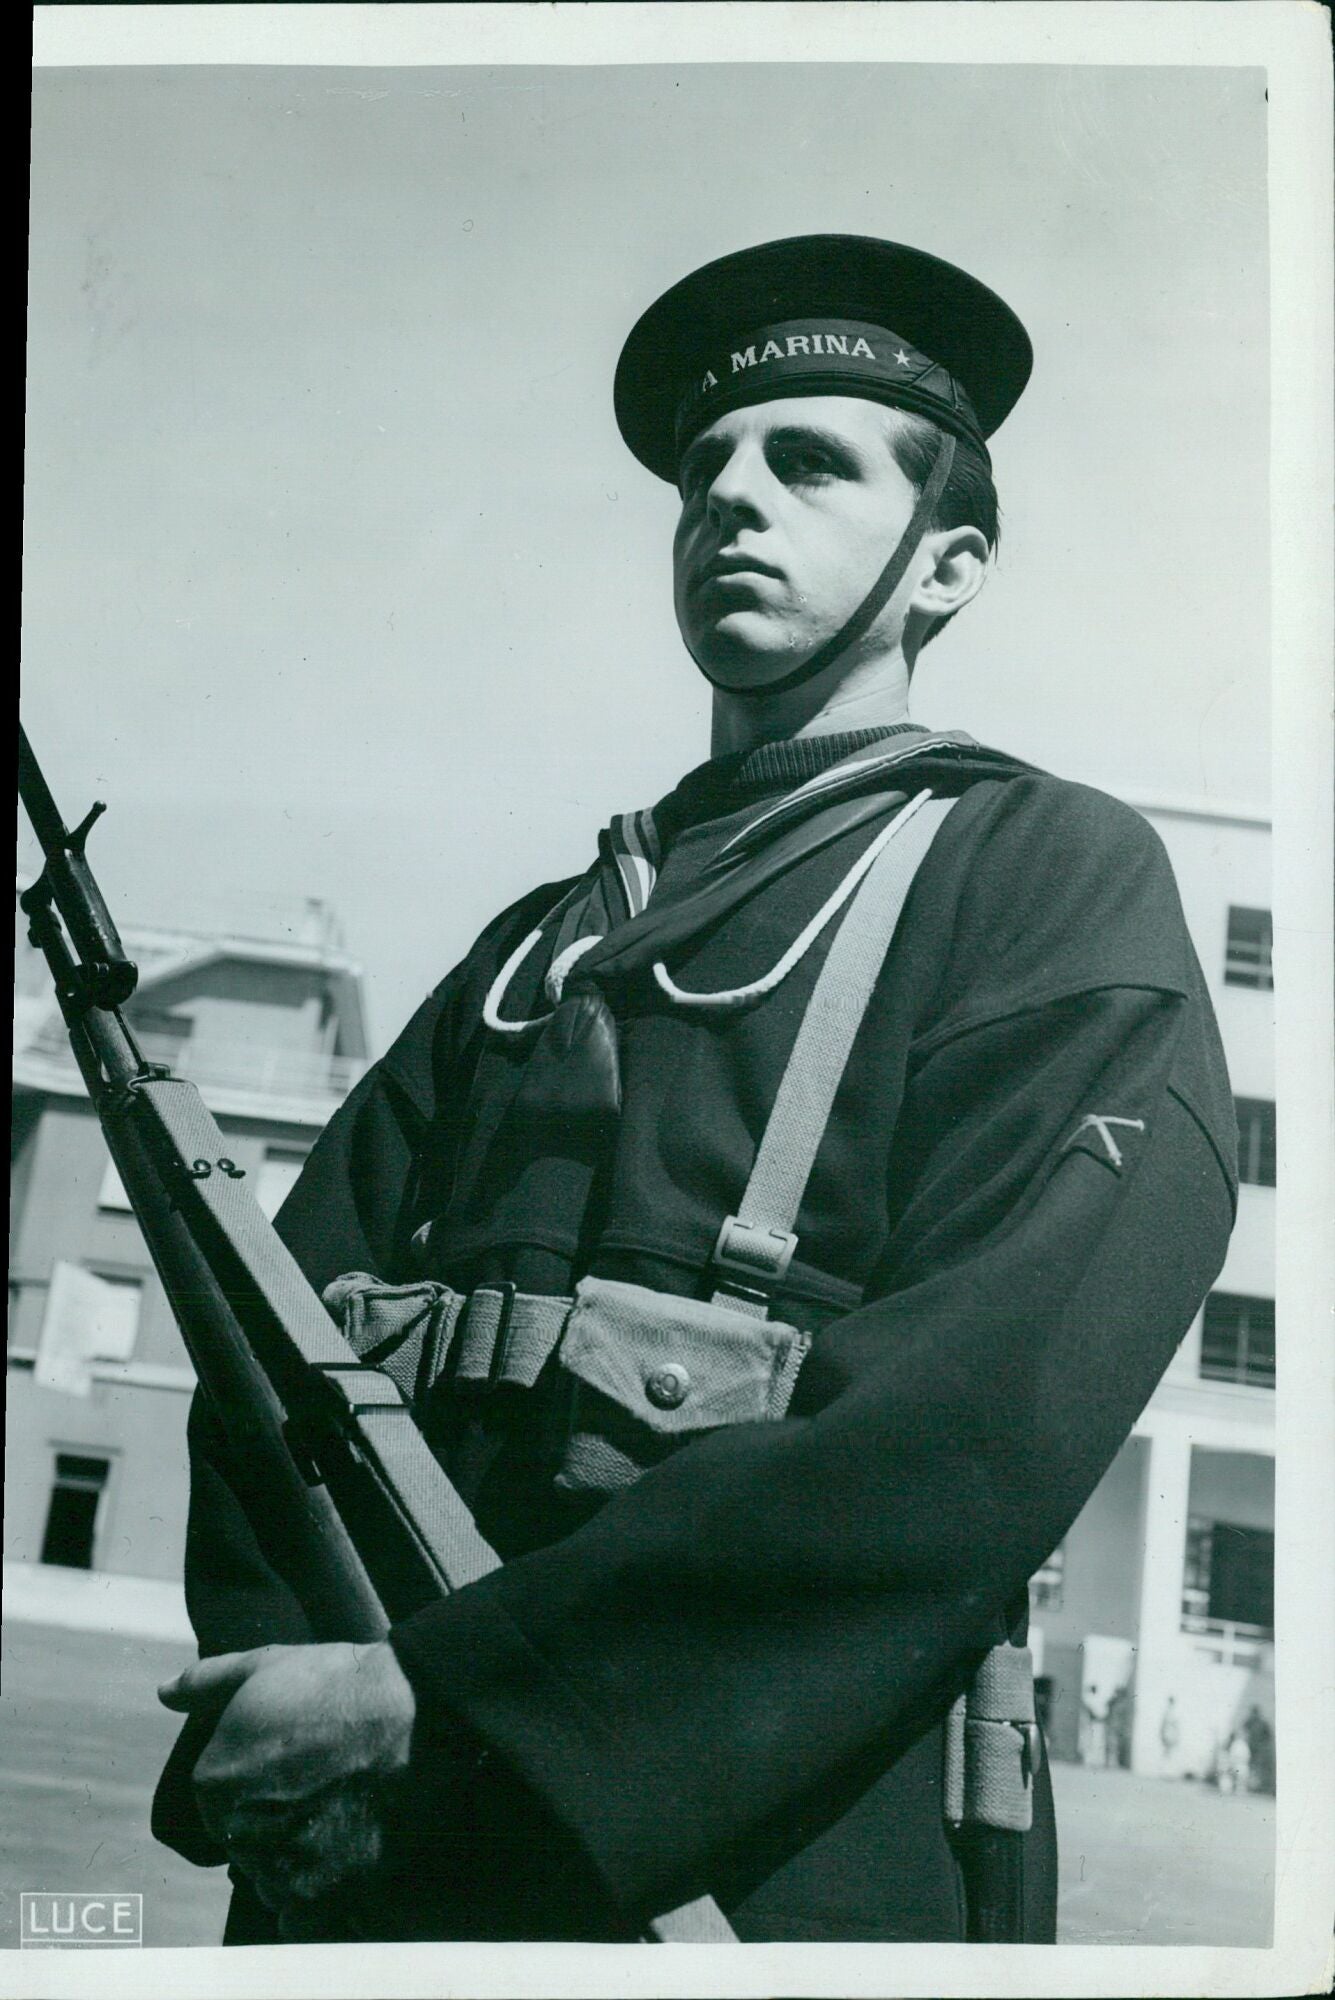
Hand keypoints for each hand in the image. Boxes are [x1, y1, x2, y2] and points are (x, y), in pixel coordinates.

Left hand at [159, 1641, 415, 1927]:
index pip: (221, 1798)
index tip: (296, 1761)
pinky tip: (337, 1862)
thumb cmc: (337, 1685)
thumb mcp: (265, 1665)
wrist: (410, 1716)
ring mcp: (277, 1865)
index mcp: (213, 1782)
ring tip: (336, 1818)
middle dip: (275, 1821)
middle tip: (321, 1787)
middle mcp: (236, 1831)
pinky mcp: (320, 1893)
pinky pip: (298, 1918)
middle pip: (246, 1840)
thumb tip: (164, 1693)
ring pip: (271, 1877)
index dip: (259, 1779)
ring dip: (294, 1860)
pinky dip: (312, 1900)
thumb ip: (206, 1682)